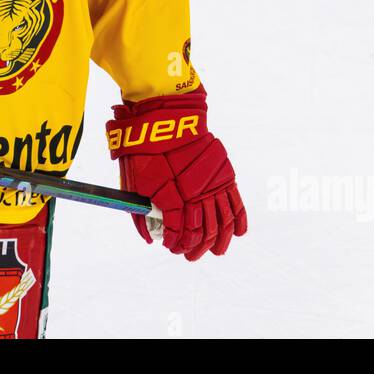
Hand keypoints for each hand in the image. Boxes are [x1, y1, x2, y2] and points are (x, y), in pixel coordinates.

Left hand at [105, 88, 246, 260]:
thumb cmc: (146, 150)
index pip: (182, 233)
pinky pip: (235, 203)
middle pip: (203, 232)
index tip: (172, 248)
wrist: (167, 119)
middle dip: (196, 248)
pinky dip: (238, 220)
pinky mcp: (224, 174)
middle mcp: (197, 195)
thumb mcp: (135, 183)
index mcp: (175, 198)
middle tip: (189, 255)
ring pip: (222, 222)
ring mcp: (214, 184)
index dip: (178, 245)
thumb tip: (149, 238)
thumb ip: (142, 213)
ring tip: (216, 251)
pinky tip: (237, 233)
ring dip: (219, 241)